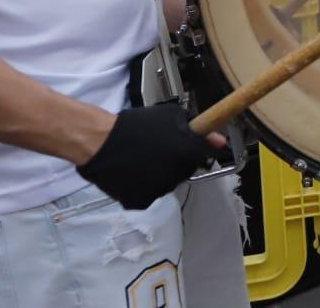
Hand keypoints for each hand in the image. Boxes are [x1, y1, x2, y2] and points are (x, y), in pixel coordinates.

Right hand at [76, 104, 222, 209]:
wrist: (99, 141)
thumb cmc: (136, 125)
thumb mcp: (170, 116)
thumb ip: (197, 129)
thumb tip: (219, 141)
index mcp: (188, 154)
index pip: (203, 157)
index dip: (195, 149)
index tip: (185, 145)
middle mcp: (177, 176)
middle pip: (185, 170)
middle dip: (177, 160)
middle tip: (158, 149)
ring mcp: (159, 191)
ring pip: (167, 183)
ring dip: (161, 173)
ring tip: (142, 159)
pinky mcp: (141, 202)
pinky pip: (149, 193)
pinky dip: (144, 185)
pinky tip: (133, 171)